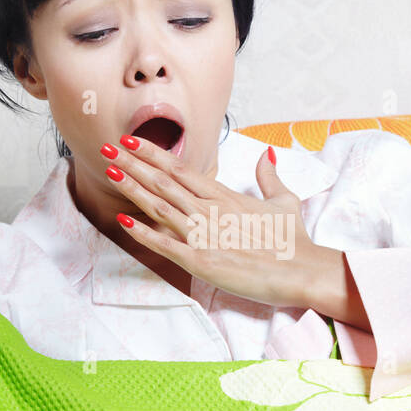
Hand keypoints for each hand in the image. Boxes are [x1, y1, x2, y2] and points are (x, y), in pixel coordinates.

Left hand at [100, 136, 331, 308]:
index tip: (131, 140)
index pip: (181, 169)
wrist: (303, 270)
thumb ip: (268, 177)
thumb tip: (265, 155)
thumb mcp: (283, 201)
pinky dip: (144, 233)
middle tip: (107, 148)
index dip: (153, 154)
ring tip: (110, 172)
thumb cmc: (294, 241)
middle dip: (133, 164)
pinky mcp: (202, 261)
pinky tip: (123, 221)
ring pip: (161, 207)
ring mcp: (205, 235)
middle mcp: (211, 210)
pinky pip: (166, 244)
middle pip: (164, 182)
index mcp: (226, 196)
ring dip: (133, 189)